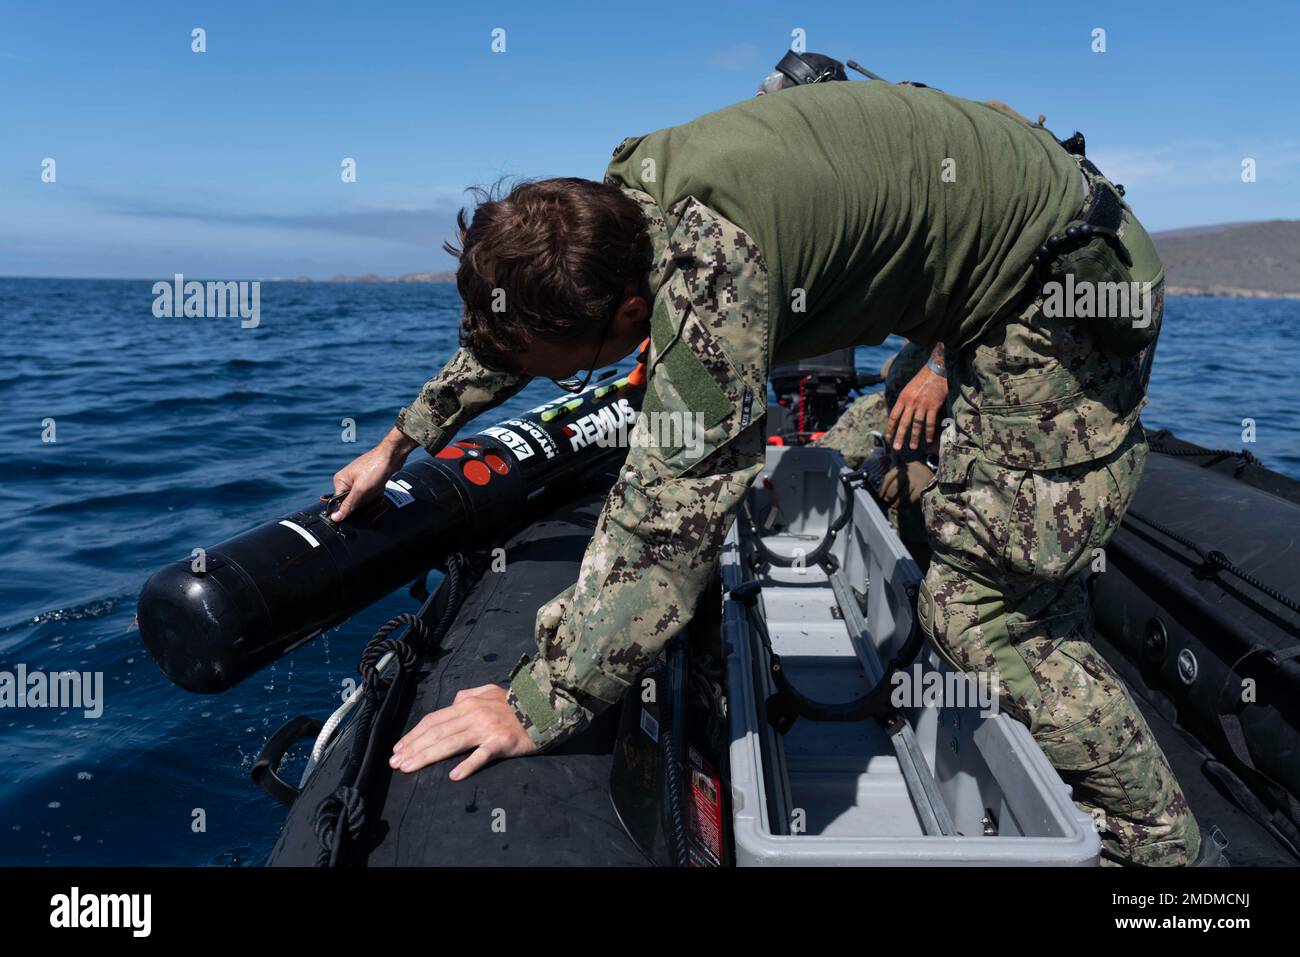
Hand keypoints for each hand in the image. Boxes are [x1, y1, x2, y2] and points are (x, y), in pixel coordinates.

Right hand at [330, 428, 415, 520]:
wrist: (393, 455)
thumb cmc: (375, 468)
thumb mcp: (360, 490)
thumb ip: (348, 505)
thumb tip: (335, 518)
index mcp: (340, 481)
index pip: (341, 503)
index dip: (351, 509)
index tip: (361, 509)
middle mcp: (347, 480)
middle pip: (353, 502)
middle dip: (365, 502)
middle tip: (372, 496)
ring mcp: (358, 480)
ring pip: (364, 499)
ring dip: (372, 498)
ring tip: (377, 489)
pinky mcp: (368, 480)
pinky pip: (371, 493)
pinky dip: (377, 494)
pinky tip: (381, 488)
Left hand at [390, 685, 536, 779]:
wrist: (544, 706)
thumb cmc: (516, 702)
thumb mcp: (490, 691)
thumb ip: (469, 695)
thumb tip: (453, 702)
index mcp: (468, 703)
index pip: (434, 719)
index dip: (414, 734)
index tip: (398, 747)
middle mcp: (473, 714)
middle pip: (437, 732)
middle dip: (413, 747)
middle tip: (395, 762)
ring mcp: (487, 729)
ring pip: (451, 743)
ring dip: (427, 756)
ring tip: (409, 768)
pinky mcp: (502, 742)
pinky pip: (482, 755)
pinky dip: (467, 765)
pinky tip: (453, 776)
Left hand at [879, 459, 935, 507]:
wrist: (934, 474)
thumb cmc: (915, 475)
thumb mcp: (905, 472)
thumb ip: (895, 479)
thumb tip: (883, 494)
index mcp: (903, 467)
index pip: (889, 477)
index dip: (883, 488)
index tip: (880, 496)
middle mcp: (909, 472)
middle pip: (895, 486)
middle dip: (889, 495)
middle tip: (888, 501)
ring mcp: (917, 480)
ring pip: (903, 494)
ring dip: (897, 502)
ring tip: (895, 506)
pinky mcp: (923, 489)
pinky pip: (911, 499)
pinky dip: (906, 505)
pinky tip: (904, 507)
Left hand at [886, 365, 947, 451]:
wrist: (935, 371)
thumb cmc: (921, 380)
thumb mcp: (907, 389)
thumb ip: (903, 401)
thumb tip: (899, 414)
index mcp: (902, 398)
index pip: (894, 416)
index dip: (890, 428)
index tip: (888, 437)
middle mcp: (910, 403)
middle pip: (903, 423)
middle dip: (899, 436)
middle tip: (896, 447)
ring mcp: (922, 405)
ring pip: (917, 424)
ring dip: (915, 437)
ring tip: (913, 447)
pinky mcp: (933, 406)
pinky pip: (930, 422)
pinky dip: (929, 432)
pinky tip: (929, 439)